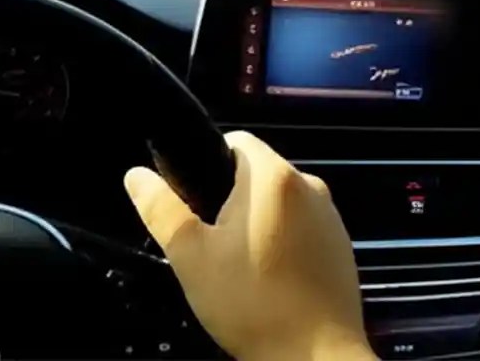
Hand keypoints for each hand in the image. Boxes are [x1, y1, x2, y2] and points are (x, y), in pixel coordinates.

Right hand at [124, 131, 375, 360]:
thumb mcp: (190, 256)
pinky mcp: (343, 247)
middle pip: (257, 172)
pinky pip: (301, 227)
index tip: (192, 202)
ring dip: (256, 221)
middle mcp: (311, 186)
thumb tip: (136, 175)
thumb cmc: (250, 303)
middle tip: (209, 242)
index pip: (234, 140)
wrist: (315, 359)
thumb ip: (160, 208)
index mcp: (274, 177)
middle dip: (229, 198)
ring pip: (279, 202)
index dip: (205, 163)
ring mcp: (332, 218)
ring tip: (238, 265)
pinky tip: (268, 279)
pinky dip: (281, 241)